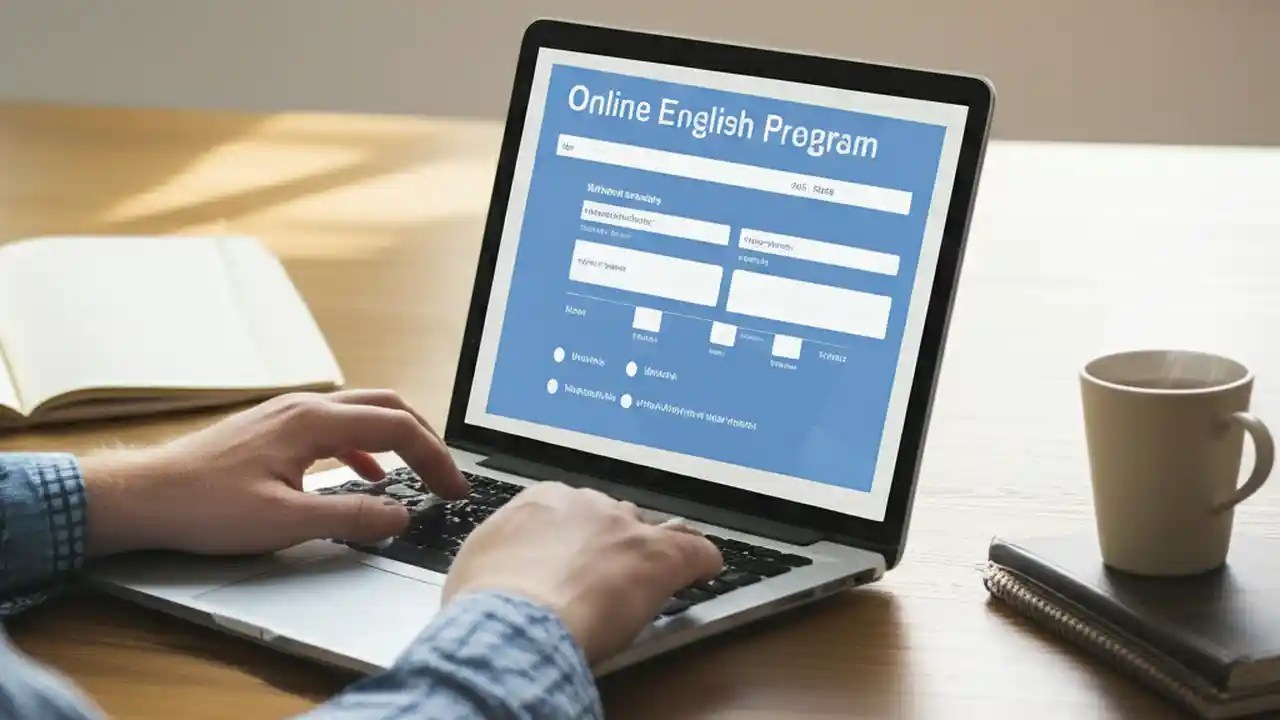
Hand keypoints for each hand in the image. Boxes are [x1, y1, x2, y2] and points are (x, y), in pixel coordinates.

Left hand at [82, 390, 466, 555]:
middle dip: (426, 439)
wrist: (144, 496)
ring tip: (419, 473)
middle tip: (446, 477)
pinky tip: (369, 473)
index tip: (454, 489)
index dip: (435, 457)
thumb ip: (352, 516)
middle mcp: (306, 406)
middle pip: (388, 406)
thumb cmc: (206, 507)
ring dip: (398, 440)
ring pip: (363, 413)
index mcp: (314, 421)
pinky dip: (366, 447)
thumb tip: (402, 515)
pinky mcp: (276, 429)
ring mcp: (289, 414)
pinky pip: (337, 427)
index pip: (398, 426)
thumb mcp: (287, 522)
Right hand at [443, 482, 723, 663]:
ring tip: (651, 577)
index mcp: (542, 500)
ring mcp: (626, 528)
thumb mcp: (480, 562)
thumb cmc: (487, 600)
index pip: (571, 509)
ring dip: (652, 553)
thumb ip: (502, 552)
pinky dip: (702, 562)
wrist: (513, 620)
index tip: (572, 558)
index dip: (575, 537)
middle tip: (604, 576)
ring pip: (655, 531)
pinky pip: (697, 551)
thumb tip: (500, 565)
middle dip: (612, 542)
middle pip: (614, 517)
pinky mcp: (660, 557)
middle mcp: (587, 504)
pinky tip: (702, 571)